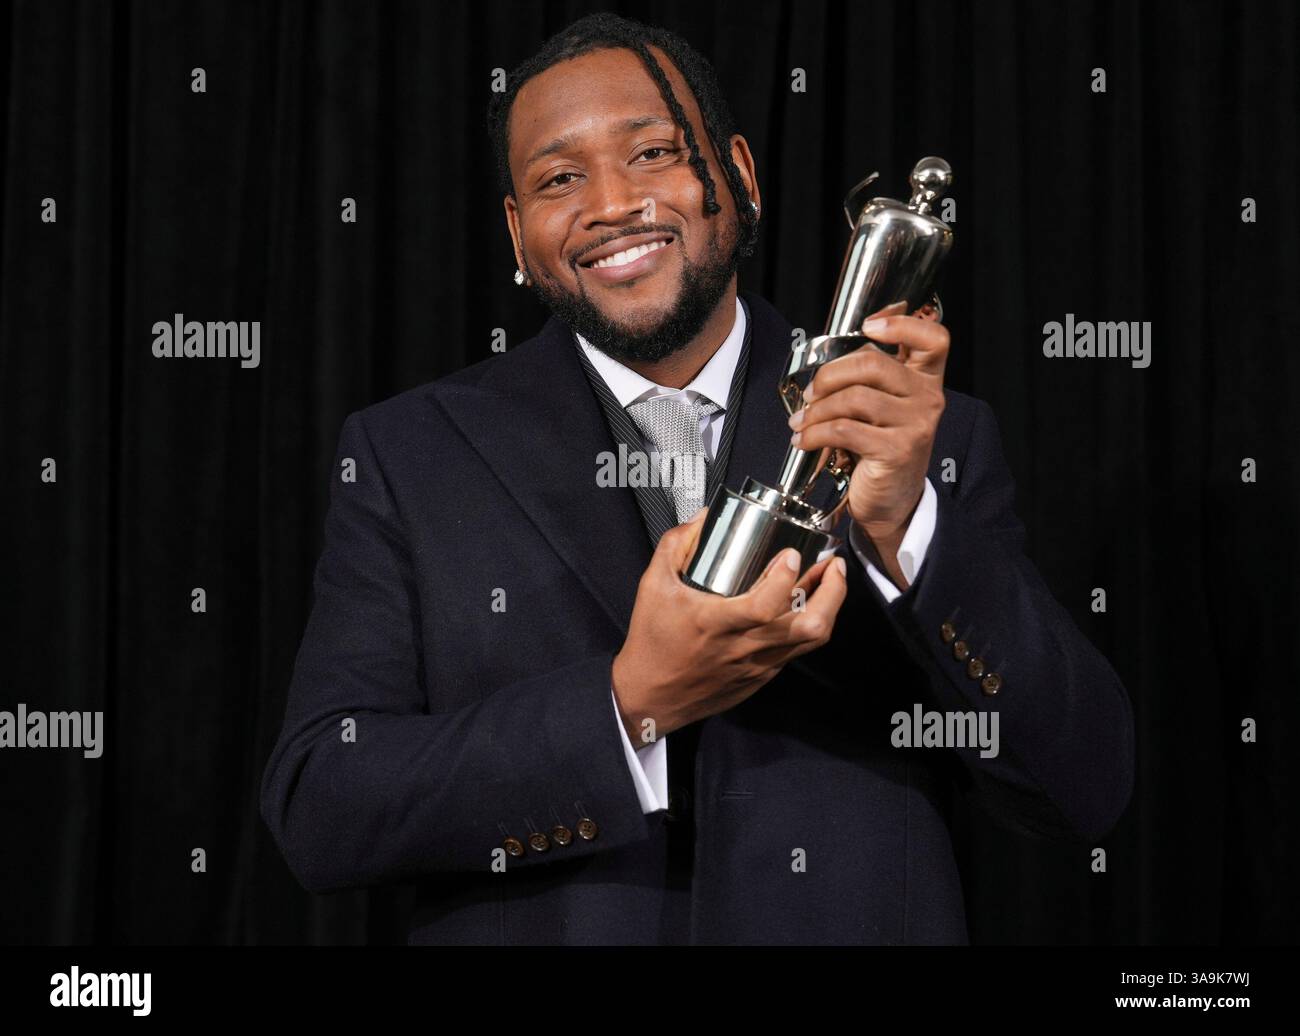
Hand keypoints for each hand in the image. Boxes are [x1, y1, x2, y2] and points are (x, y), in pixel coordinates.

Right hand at [611, 508, 848, 740]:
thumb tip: (703, 518)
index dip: (786, 578)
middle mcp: (743, 647)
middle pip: (808, 627)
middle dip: (833, 592)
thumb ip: (675, 545)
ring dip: (830, 606)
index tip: (792, 554)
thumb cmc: (653, 643)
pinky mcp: (762, 677)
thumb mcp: (653, 586)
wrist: (651, 696)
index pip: (765, 605)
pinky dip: (809, 624)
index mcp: (715, 623)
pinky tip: (806, 604)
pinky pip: (796, 650)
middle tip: (834, 565)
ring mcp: (757, 665)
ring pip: (811, 640)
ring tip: (830, 580)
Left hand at [788, 303, 947, 549]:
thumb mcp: (880, 408)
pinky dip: (814, 434)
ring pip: (853, 398)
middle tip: (810, 393)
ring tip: (801, 422)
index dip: (902, 323)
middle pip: (873, 364)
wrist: (892, 501)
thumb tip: (822, 363)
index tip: (869, 326)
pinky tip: (803, 441)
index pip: (933, 338)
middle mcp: (927, 398)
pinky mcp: (897, 451)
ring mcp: (915, 425)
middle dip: (830, 375)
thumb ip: (866, 381)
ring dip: (817, 410)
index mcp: (925, 380)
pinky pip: (844, 429)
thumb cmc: (879, 448)